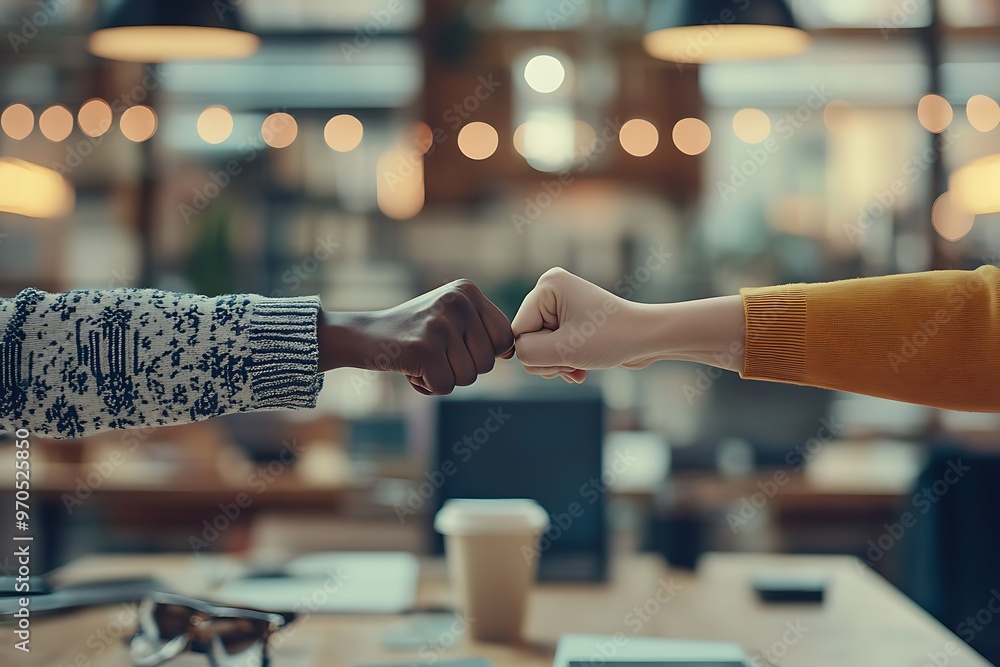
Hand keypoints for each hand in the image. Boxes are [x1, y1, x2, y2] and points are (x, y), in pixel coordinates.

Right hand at [319, 279, 514, 394]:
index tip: (458, 350)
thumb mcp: (450, 317)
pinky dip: (427, 386)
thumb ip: (481, 329)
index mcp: (467, 291)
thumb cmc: (413, 332)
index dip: (485, 354)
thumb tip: (512, 351)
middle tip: (433, 354)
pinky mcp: (424, 348)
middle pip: (488, 363)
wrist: (363, 334)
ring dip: (443, 378)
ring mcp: (440, 324)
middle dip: (462, 369)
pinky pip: (445, 386)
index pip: (504, 338)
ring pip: (467, 377)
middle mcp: (457, 302)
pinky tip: (409, 368)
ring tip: (421, 359)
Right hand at [511, 268, 657, 382]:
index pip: (518, 331)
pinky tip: (580, 370)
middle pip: (527, 338)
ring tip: (579, 366)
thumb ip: (528, 353)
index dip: (537, 352)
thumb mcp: (563, 350)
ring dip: (557, 364)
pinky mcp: (569, 321)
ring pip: (538, 348)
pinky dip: (563, 362)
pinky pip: (552, 348)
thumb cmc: (612, 338)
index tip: (565, 354)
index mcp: (547, 286)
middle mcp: (551, 290)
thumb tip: (516, 353)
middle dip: (548, 359)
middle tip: (573, 362)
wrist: (649, 338)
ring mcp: (560, 305)